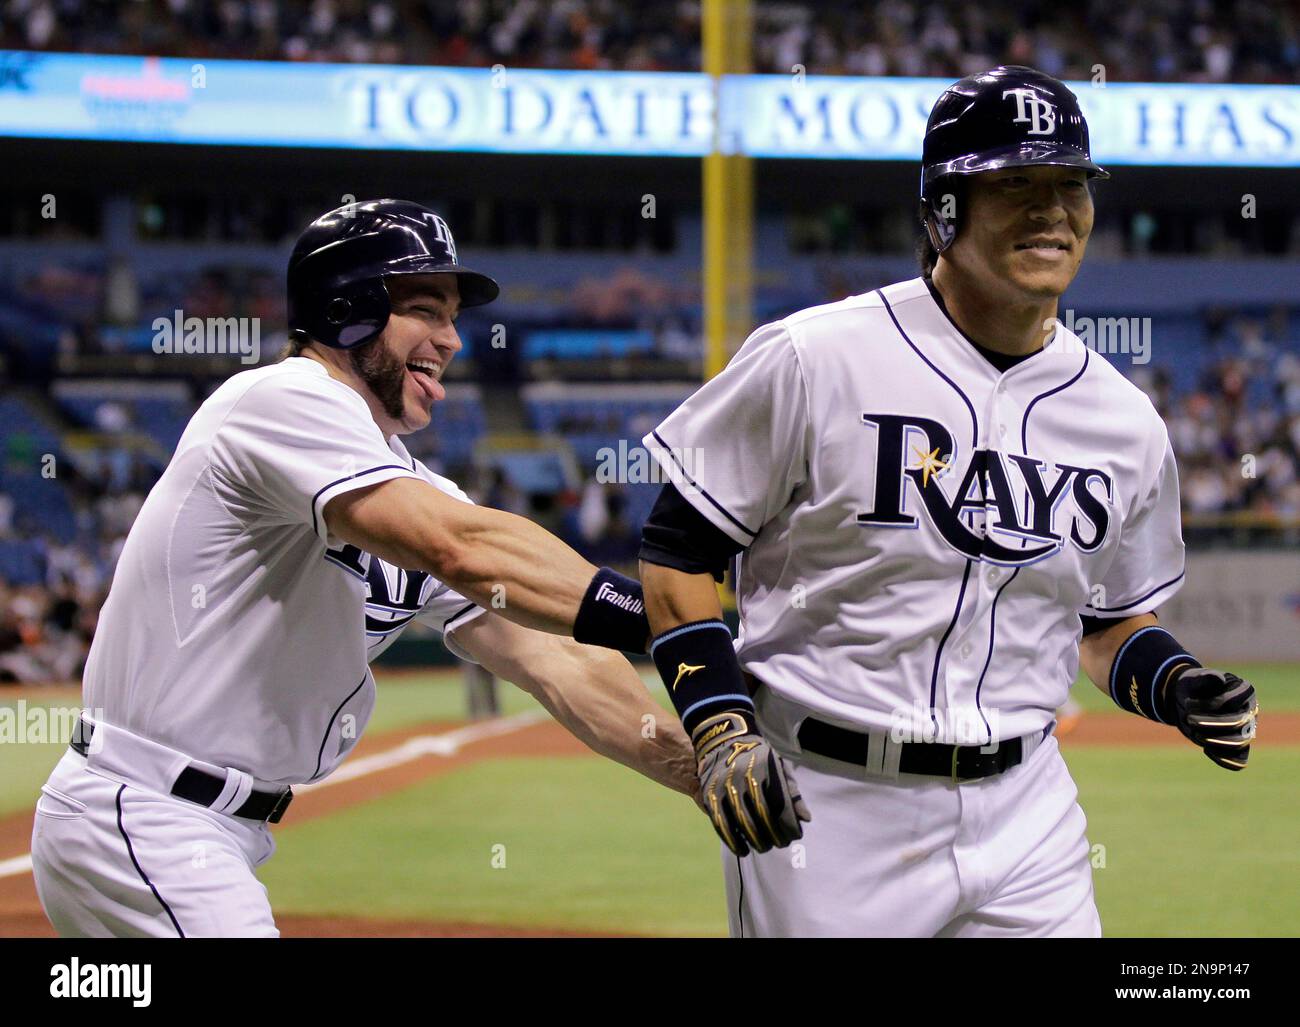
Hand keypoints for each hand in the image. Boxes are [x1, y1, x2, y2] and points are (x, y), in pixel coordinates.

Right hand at [691, 710, 809, 854]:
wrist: (722, 738)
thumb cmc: (757, 756)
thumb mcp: (778, 766)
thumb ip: (792, 793)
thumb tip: (806, 819)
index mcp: (766, 769)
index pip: (781, 804)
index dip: (789, 825)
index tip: (795, 836)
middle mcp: (745, 777)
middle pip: (763, 816)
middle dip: (774, 836)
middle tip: (780, 844)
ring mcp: (725, 786)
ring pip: (742, 823)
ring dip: (755, 841)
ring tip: (763, 847)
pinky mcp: (710, 794)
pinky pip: (721, 824)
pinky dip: (732, 841)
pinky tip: (742, 849)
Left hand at [1167, 668, 1258, 770]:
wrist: (1188, 702)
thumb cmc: (1193, 687)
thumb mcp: (1194, 679)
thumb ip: (1206, 678)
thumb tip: (1218, 678)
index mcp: (1244, 691)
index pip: (1230, 702)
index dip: (1207, 705)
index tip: (1188, 703)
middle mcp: (1250, 711)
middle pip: (1238, 723)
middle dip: (1211, 724)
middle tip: (1188, 719)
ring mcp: (1246, 730)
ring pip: (1239, 742)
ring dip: (1215, 741)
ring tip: (1196, 734)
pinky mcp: (1237, 745)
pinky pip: (1239, 759)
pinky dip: (1225, 759)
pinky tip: (1206, 750)